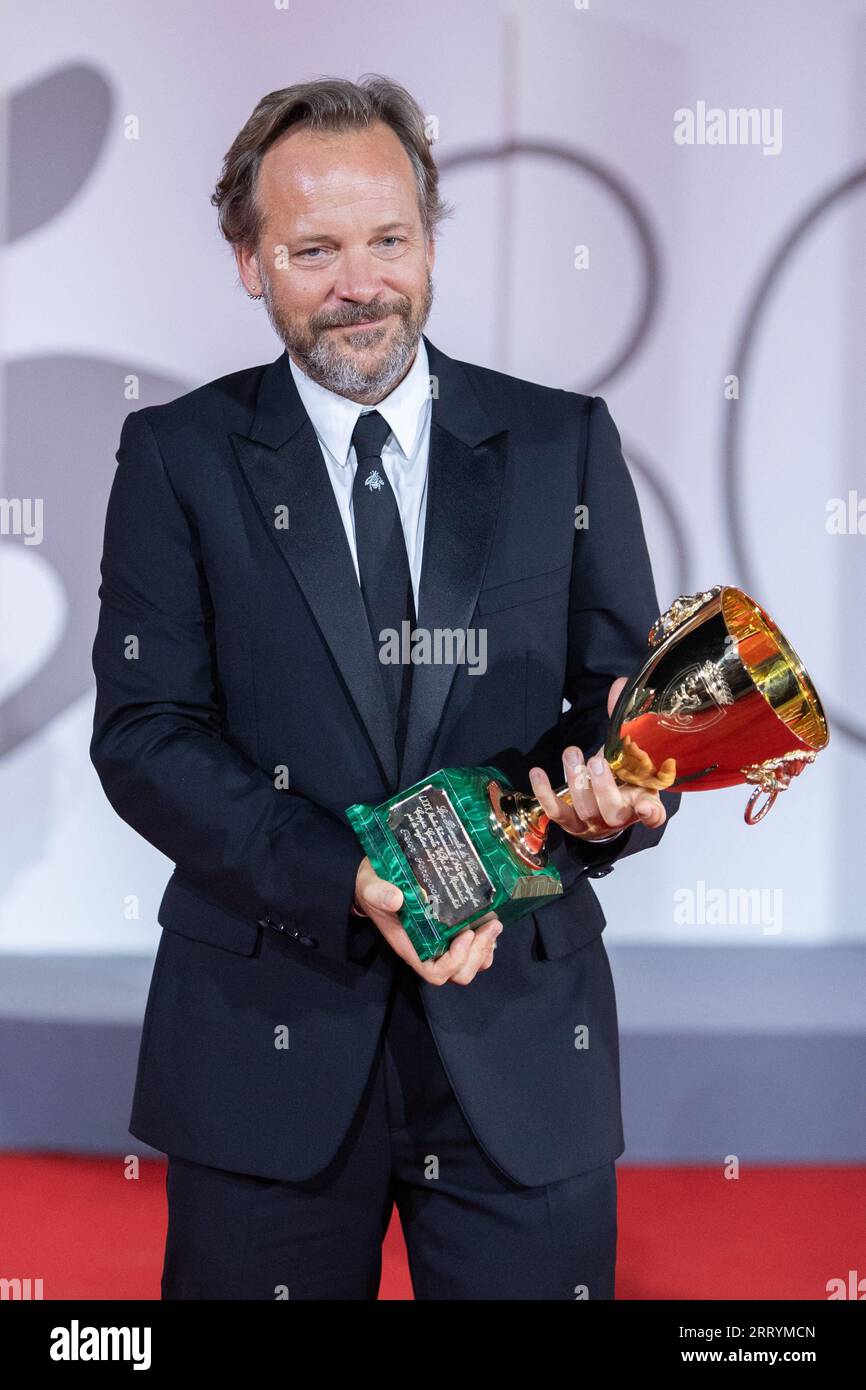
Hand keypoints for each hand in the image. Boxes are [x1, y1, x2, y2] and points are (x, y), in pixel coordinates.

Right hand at [353, 857, 501, 984]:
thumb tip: (396, 898)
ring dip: (486, 948)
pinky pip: (475, 948)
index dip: (455, 961)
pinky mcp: (452, 930)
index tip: (464, 934)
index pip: (435, 972)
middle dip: (478, 954)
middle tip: (489, 925)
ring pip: (471, 963)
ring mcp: (442, 942)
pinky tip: (490, 920)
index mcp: (411, 946)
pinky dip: (487, 940)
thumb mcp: (370, 887)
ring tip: (493, 923)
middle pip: (459, 973)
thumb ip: (378, 894)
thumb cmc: (373, 889)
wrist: (376, 881)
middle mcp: (429, 949)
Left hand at [528, 676, 672, 840]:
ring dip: (575, 780)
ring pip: (584, 810)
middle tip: (597, 761)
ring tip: (571, 753)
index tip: (646, 805)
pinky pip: (555, 811)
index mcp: (643, 801)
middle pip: (612, 811)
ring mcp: (594, 823)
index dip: (651, 812)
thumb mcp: (632, 753)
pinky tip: (537, 772)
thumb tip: (621, 687)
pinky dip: (544, 792)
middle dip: (603, 786)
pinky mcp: (570, 823)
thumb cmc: (623, 778)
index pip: (654, 813)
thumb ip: (627, 722)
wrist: (607, 807)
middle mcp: (619, 817)